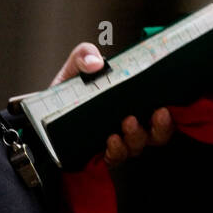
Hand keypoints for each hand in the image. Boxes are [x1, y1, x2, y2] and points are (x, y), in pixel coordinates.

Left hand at [51, 42, 174, 167]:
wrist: (41, 116)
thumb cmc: (67, 93)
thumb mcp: (75, 67)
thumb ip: (84, 55)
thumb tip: (97, 62)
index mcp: (133, 103)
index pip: (161, 110)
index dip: (171, 111)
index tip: (170, 103)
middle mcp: (131, 124)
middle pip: (159, 133)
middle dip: (162, 126)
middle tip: (158, 112)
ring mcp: (119, 141)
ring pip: (139, 145)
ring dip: (137, 135)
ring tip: (128, 122)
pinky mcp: (101, 155)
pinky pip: (116, 157)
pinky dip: (117, 149)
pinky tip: (112, 139)